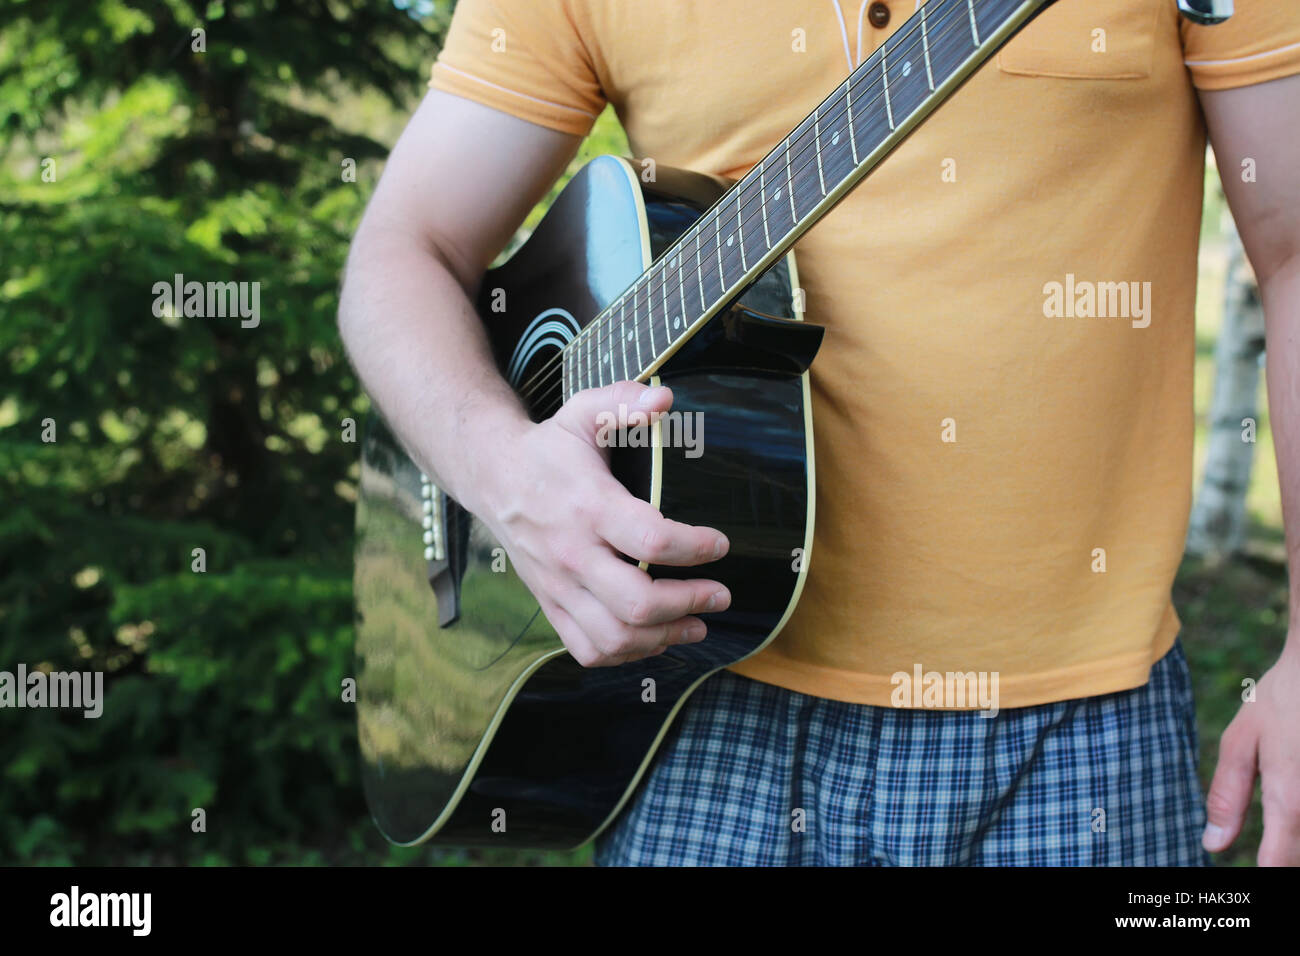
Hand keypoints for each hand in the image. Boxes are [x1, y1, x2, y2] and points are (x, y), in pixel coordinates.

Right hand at [468, 380, 730, 666]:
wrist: (493, 477)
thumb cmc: (551, 447)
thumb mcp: (585, 412)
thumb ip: (625, 401)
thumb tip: (665, 399)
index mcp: (589, 507)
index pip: (650, 540)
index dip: (695, 548)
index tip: (719, 544)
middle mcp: (572, 553)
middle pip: (636, 603)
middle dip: (688, 603)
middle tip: (720, 595)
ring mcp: (558, 585)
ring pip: (614, 636)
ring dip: (664, 637)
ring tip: (697, 624)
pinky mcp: (550, 604)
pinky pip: (588, 648)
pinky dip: (626, 653)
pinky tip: (655, 637)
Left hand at [1202, 642, 1299, 864]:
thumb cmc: (1283, 699)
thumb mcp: (1242, 741)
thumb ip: (1227, 796)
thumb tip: (1212, 844)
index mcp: (1291, 798)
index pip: (1279, 864)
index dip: (1265, 876)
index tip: (1254, 872)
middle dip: (1284, 859)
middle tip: (1266, 837)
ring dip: (1296, 840)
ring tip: (1281, 812)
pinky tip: (1293, 801)